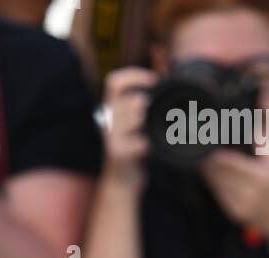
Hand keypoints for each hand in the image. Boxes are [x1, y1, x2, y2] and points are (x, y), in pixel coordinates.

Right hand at [100, 67, 155, 189]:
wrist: (121, 183)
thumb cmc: (134, 148)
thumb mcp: (136, 121)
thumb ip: (145, 97)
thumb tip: (162, 63)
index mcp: (110, 109)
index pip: (114, 81)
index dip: (134, 76)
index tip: (153, 81)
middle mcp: (106, 121)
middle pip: (130, 100)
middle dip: (147, 106)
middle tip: (155, 115)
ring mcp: (109, 138)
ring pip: (135, 118)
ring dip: (149, 123)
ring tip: (153, 132)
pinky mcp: (116, 154)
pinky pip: (140, 142)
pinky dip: (149, 144)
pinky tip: (150, 149)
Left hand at [201, 146, 268, 243]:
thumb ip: (265, 145)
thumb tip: (252, 128)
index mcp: (261, 176)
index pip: (230, 163)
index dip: (217, 155)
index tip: (210, 146)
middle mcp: (250, 192)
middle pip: (220, 175)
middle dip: (209, 165)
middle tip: (202, 154)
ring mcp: (241, 205)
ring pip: (217, 187)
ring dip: (209, 175)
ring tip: (204, 164)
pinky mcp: (237, 215)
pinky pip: (221, 198)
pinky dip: (216, 187)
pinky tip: (213, 179)